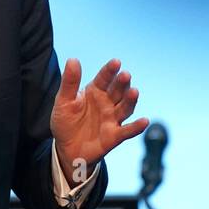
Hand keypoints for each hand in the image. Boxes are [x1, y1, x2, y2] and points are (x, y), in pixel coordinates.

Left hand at [51, 58, 149, 182]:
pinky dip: (136, 127)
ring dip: (130, 100)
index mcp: (95, 91)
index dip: (110, 70)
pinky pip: (127, 131)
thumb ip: (69, 82)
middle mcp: (107, 103)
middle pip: (117, 91)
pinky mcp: (115, 136)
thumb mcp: (63, 101)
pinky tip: (144, 121)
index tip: (116, 62)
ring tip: (134, 92)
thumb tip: (73, 59)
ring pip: (125, 108)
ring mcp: (112, 119)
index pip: (104, 78)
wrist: (66, 149)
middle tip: (125, 75)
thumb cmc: (65, 122)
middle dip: (122, 83)